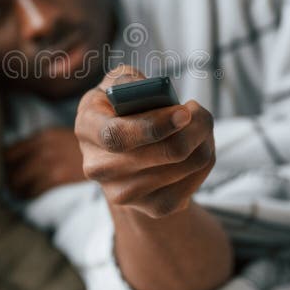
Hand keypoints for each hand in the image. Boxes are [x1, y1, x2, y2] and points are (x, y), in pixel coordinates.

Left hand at [4, 127, 86, 198]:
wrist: (108, 151)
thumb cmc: (80, 148)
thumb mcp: (58, 137)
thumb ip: (38, 145)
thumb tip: (11, 158)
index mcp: (42, 137)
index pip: (9, 153)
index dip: (5, 165)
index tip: (6, 172)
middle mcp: (43, 148)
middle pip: (12, 170)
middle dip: (10, 181)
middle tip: (11, 187)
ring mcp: (51, 162)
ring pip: (20, 182)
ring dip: (18, 191)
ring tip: (19, 193)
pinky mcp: (59, 177)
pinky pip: (35, 190)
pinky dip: (30, 195)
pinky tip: (31, 195)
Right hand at [74, 65, 215, 217]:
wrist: (128, 148)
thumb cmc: (125, 106)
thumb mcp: (120, 84)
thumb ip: (129, 81)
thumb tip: (150, 92)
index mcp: (86, 127)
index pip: (116, 135)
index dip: (153, 126)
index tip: (184, 113)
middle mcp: (97, 166)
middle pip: (155, 155)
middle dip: (190, 132)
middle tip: (201, 114)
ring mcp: (121, 192)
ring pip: (180, 169)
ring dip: (201, 144)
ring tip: (200, 127)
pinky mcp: (149, 208)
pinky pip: (189, 187)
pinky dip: (203, 165)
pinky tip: (200, 148)